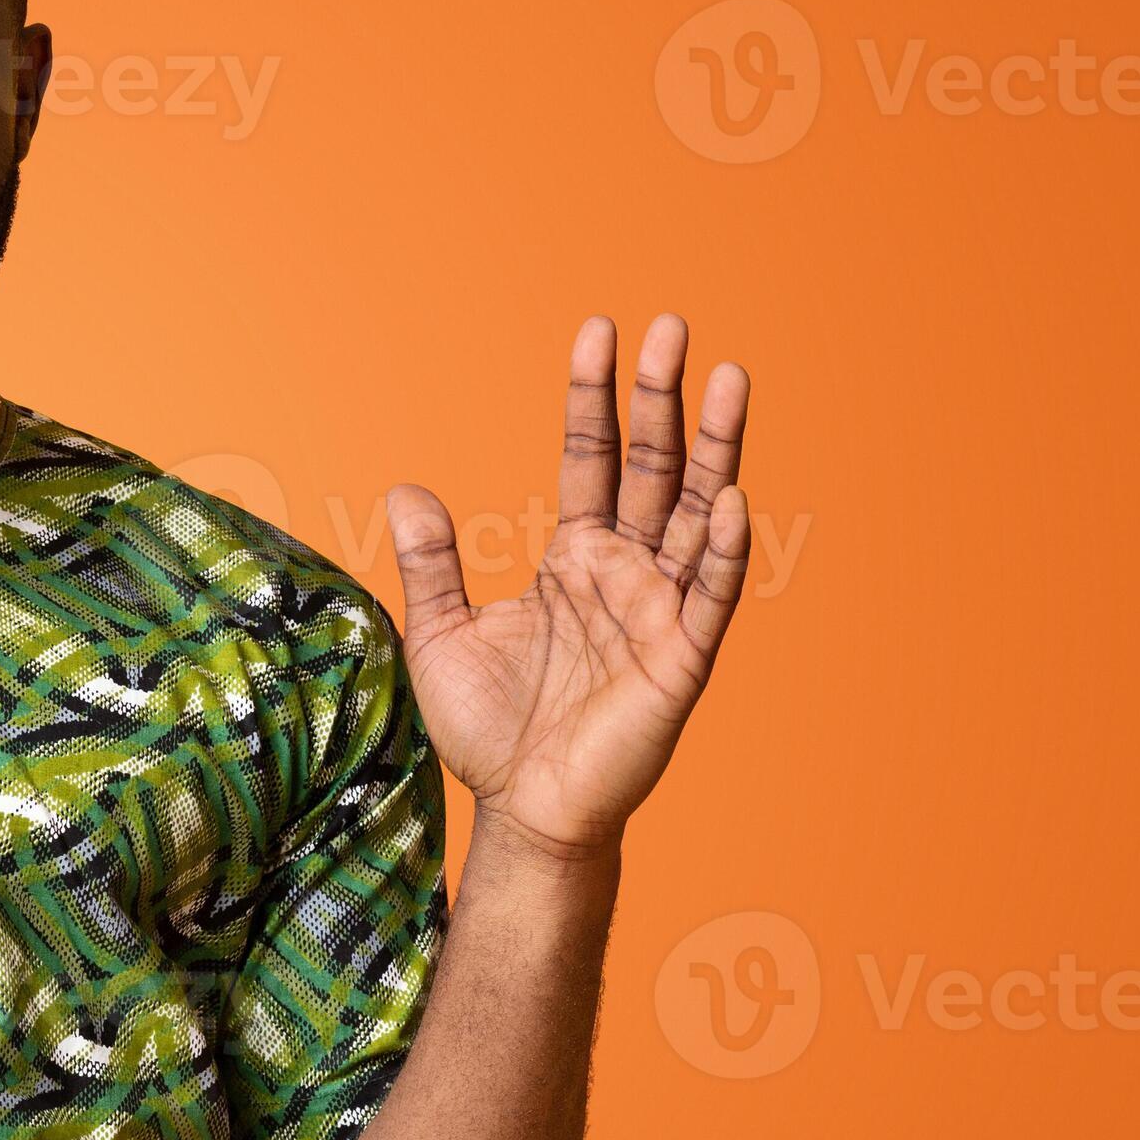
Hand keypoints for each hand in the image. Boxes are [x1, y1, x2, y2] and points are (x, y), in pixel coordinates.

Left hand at [385, 315, 752, 859]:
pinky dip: (726, 551)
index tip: (596, 333)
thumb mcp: (440, 634)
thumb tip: (405, 490)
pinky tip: (734, 500)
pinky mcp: (681, 661)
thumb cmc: (487, 730)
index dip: (594, 400)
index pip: (591, 460)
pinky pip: (710, 597)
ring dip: (717, 450)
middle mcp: (627, 573)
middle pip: (654, 469)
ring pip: (698, 515)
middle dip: (663, 400)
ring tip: (728, 379)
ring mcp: (661, 612)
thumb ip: (431, 563)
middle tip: (673, 328)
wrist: (520, 811)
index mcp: (576, 559)